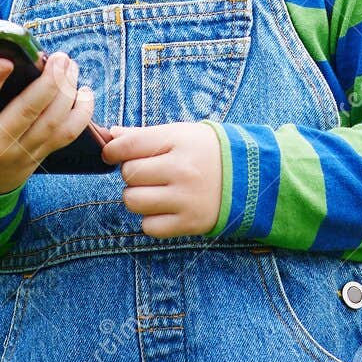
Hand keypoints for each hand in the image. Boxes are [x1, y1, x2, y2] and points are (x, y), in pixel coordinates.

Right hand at [0, 51, 95, 196]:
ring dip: (66, 92)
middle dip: (47, 82)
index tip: (6, 60)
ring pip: (52, 122)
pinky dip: (81, 114)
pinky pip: (66, 135)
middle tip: (57, 57)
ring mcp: (19, 153)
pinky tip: (84, 92)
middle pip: (27, 112)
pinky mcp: (38, 157)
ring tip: (69, 66)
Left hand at [100, 121, 221, 237]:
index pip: (129, 145)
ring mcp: (186, 198)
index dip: (111, 150)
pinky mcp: (190, 222)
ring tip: (154, 191)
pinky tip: (165, 208)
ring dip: (137, 197)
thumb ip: (143, 135)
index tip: (111, 154)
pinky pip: (149, 226)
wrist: (251, 178)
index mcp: (178, 141)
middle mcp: (182, 169)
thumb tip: (110, 136)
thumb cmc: (207, 152)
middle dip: (131, 173)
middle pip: (128, 174)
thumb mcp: (181, 134)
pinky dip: (151, 220)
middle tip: (148, 172)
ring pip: (133, 201)